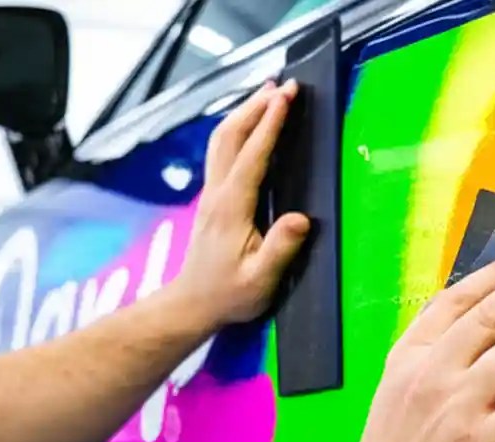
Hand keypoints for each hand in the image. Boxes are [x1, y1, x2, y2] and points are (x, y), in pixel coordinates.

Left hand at [170, 79, 309, 327]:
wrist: (193, 304)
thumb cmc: (231, 295)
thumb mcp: (262, 279)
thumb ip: (282, 249)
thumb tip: (301, 218)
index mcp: (233, 207)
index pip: (253, 155)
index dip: (270, 123)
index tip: (287, 96)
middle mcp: (218, 192)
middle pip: (231, 136)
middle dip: (257, 106)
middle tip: (284, 84)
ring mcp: (212, 193)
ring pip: (223, 139)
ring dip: (244, 112)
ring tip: (268, 93)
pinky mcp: (213, 197)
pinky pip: (223, 151)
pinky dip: (238, 128)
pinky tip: (250, 124)